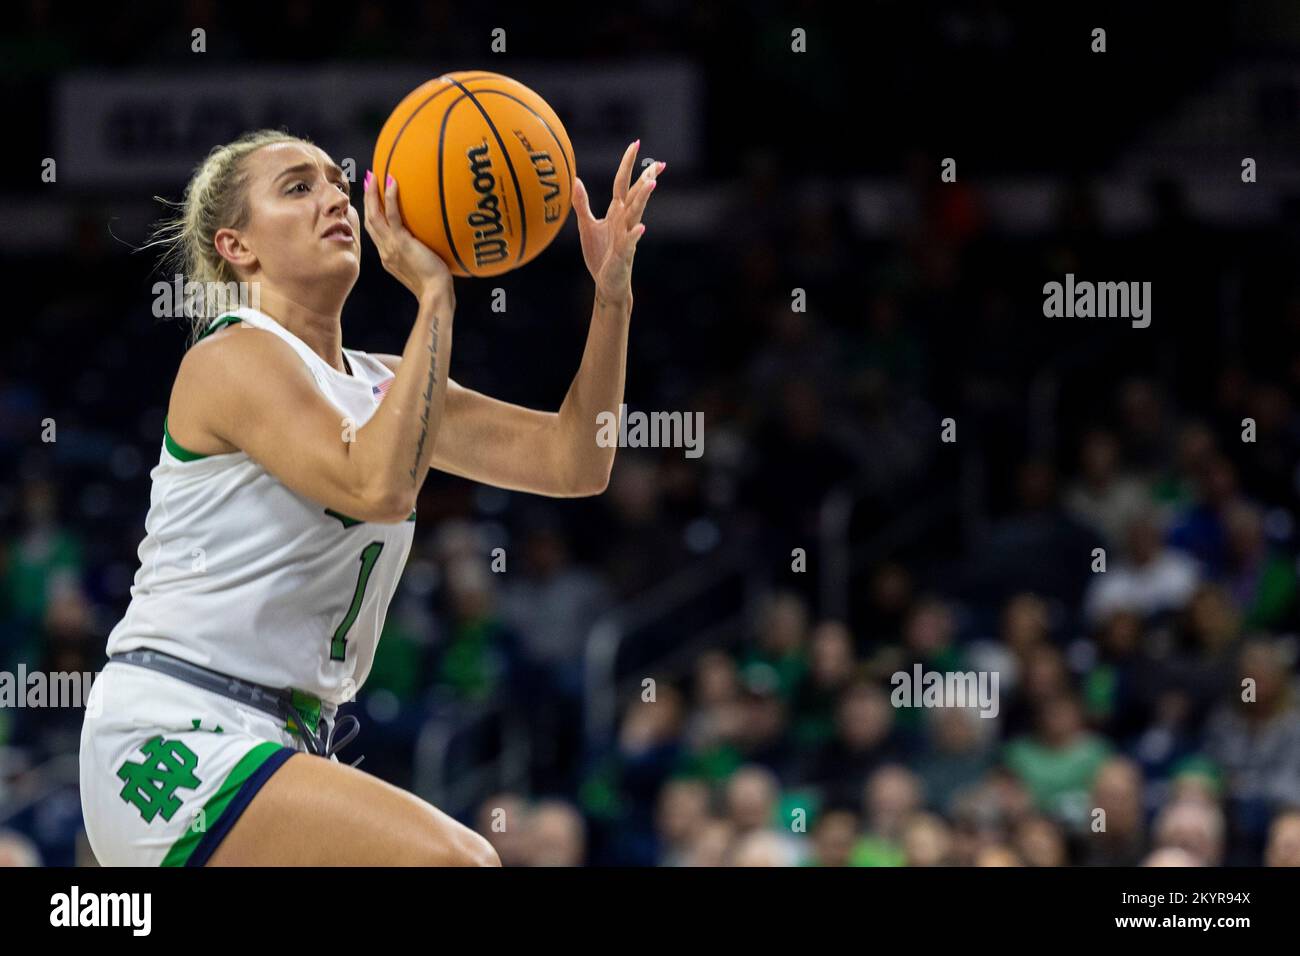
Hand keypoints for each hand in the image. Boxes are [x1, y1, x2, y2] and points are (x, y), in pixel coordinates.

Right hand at [362, 170, 454, 302]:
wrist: (435, 294)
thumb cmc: (436, 284)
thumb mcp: (423, 266)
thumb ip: (420, 253)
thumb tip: (430, 243)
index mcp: (388, 257)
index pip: (375, 233)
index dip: (372, 214)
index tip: (372, 200)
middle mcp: (385, 251)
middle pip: (369, 221)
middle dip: (367, 200)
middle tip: (368, 181)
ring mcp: (390, 247)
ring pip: (374, 216)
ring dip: (372, 195)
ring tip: (373, 177)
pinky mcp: (400, 243)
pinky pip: (391, 216)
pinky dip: (389, 198)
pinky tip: (392, 183)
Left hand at [572, 140, 663, 303]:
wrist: (607, 283)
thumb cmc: (600, 255)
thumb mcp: (587, 226)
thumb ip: (582, 203)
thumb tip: (575, 179)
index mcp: (616, 212)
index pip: (623, 182)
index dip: (627, 163)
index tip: (636, 144)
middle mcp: (624, 220)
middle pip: (636, 195)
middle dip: (646, 178)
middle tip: (658, 163)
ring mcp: (627, 236)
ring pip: (636, 214)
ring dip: (643, 199)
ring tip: (652, 183)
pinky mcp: (624, 254)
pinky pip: (630, 242)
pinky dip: (635, 235)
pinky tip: (641, 228)